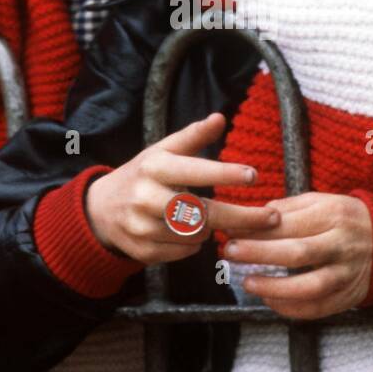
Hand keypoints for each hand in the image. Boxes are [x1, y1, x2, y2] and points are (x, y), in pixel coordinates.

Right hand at [84, 112, 279, 262]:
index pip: (195, 171)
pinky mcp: (143, 251)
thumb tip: (220, 118)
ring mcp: (142, 227)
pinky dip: (194, 245)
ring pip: (196, 235)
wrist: (101, 209)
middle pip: (203, 213)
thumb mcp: (162, 150)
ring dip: (212, 230)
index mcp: (154, 167)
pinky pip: (184, 253)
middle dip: (241, 217)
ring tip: (210, 218)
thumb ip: (193, 137)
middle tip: (271, 218)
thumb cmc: (143, 174)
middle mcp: (146, 197)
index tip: (253, 175)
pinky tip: (189, 233)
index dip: (225, 174)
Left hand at [222, 192, 372, 319]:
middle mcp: (342, 245)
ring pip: (309, 287)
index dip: (257, 229)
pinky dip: (291, 308)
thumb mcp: (322, 202)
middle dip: (259, 254)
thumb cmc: (346, 219)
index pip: (289, 224)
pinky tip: (270, 300)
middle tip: (231, 252)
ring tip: (248, 282)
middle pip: (296, 253)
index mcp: (333, 215)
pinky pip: (318, 308)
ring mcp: (347, 274)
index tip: (232, 230)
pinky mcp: (349, 296)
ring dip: (274, 287)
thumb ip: (288, 209)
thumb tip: (252, 217)